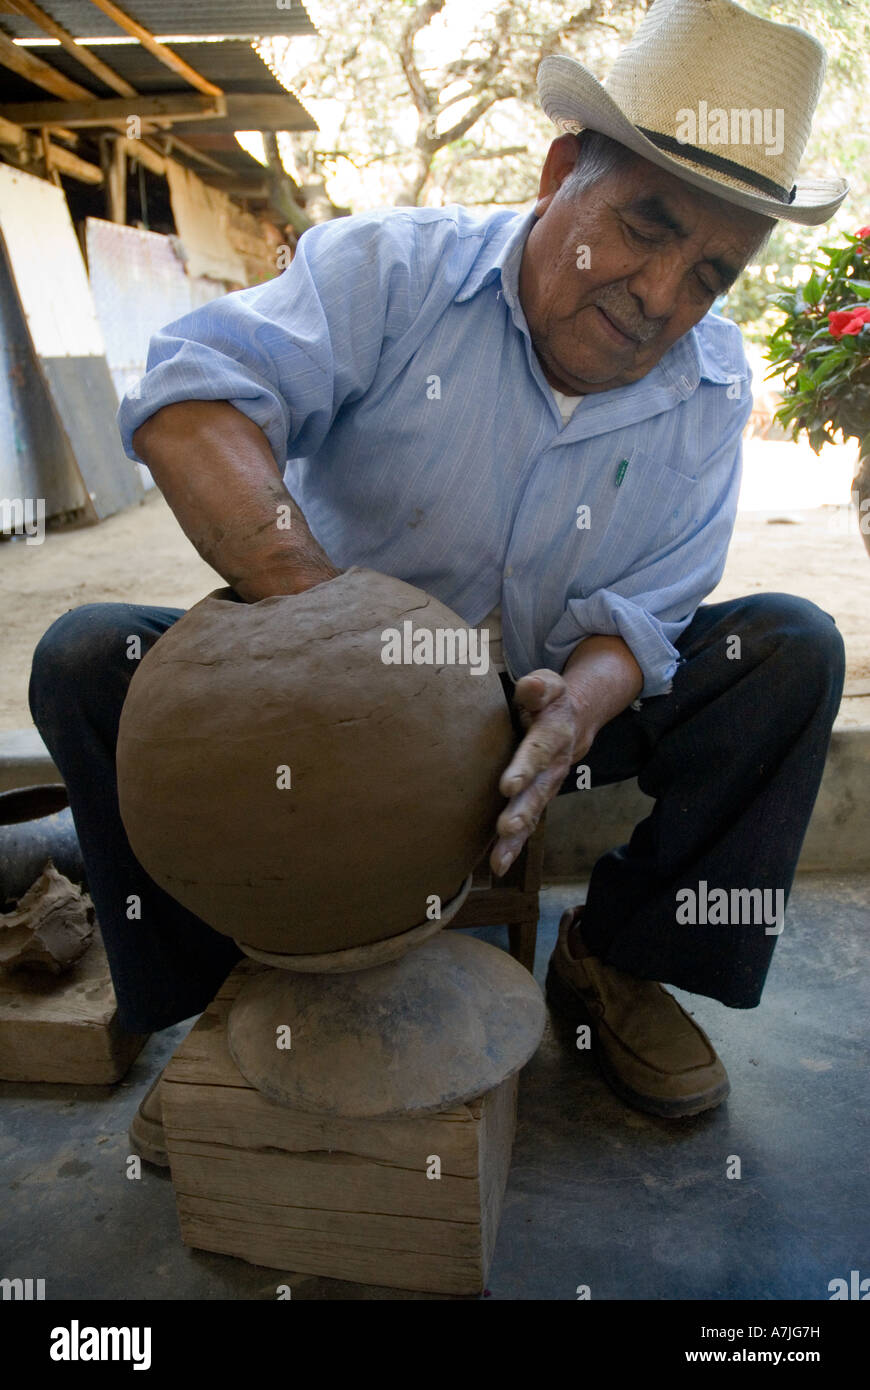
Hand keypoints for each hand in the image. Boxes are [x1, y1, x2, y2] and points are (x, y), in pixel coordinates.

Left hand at [490, 669, 591, 876]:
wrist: (576, 720)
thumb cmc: (551, 700)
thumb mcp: (550, 685)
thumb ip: (539, 687)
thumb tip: (530, 686)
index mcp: (553, 735)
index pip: (538, 751)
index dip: (525, 767)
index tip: (509, 785)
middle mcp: (553, 767)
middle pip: (538, 792)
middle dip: (522, 811)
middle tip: (506, 828)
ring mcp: (547, 788)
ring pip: (533, 816)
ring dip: (517, 838)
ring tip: (499, 859)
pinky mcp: (537, 801)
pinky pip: (527, 827)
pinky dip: (513, 847)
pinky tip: (497, 866)